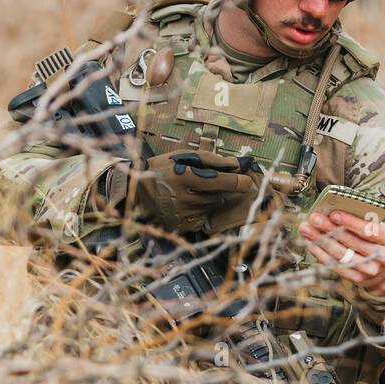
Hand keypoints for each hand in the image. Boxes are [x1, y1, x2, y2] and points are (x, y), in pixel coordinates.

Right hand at [100, 150, 270, 233]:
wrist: (136, 192)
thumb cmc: (163, 169)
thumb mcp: (184, 156)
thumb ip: (212, 160)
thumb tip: (237, 163)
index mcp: (187, 177)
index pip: (223, 182)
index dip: (239, 182)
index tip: (248, 181)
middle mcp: (186, 198)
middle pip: (218, 195)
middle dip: (216, 188)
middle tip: (200, 182)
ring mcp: (184, 214)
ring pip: (211, 206)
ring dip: (207, 199)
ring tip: (190, 192)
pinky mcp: (182, 226)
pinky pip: (203, 217)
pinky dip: (200, 211)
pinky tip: (187, 204)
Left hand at [299, 210, 384, 295]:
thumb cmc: (378, 239)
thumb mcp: (380, 227)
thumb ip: (364, 220)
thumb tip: (334, 212)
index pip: (370, 230)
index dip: (351, 222)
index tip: (334, 213)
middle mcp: (383, 256)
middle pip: (352, 241)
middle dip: (330, 228)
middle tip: (314, 218)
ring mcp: (370, 270)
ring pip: (341, 254)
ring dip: (321, 240)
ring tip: (307, 229)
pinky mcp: (357, 278)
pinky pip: (336, 265)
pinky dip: (321, 254)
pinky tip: (310, 243)